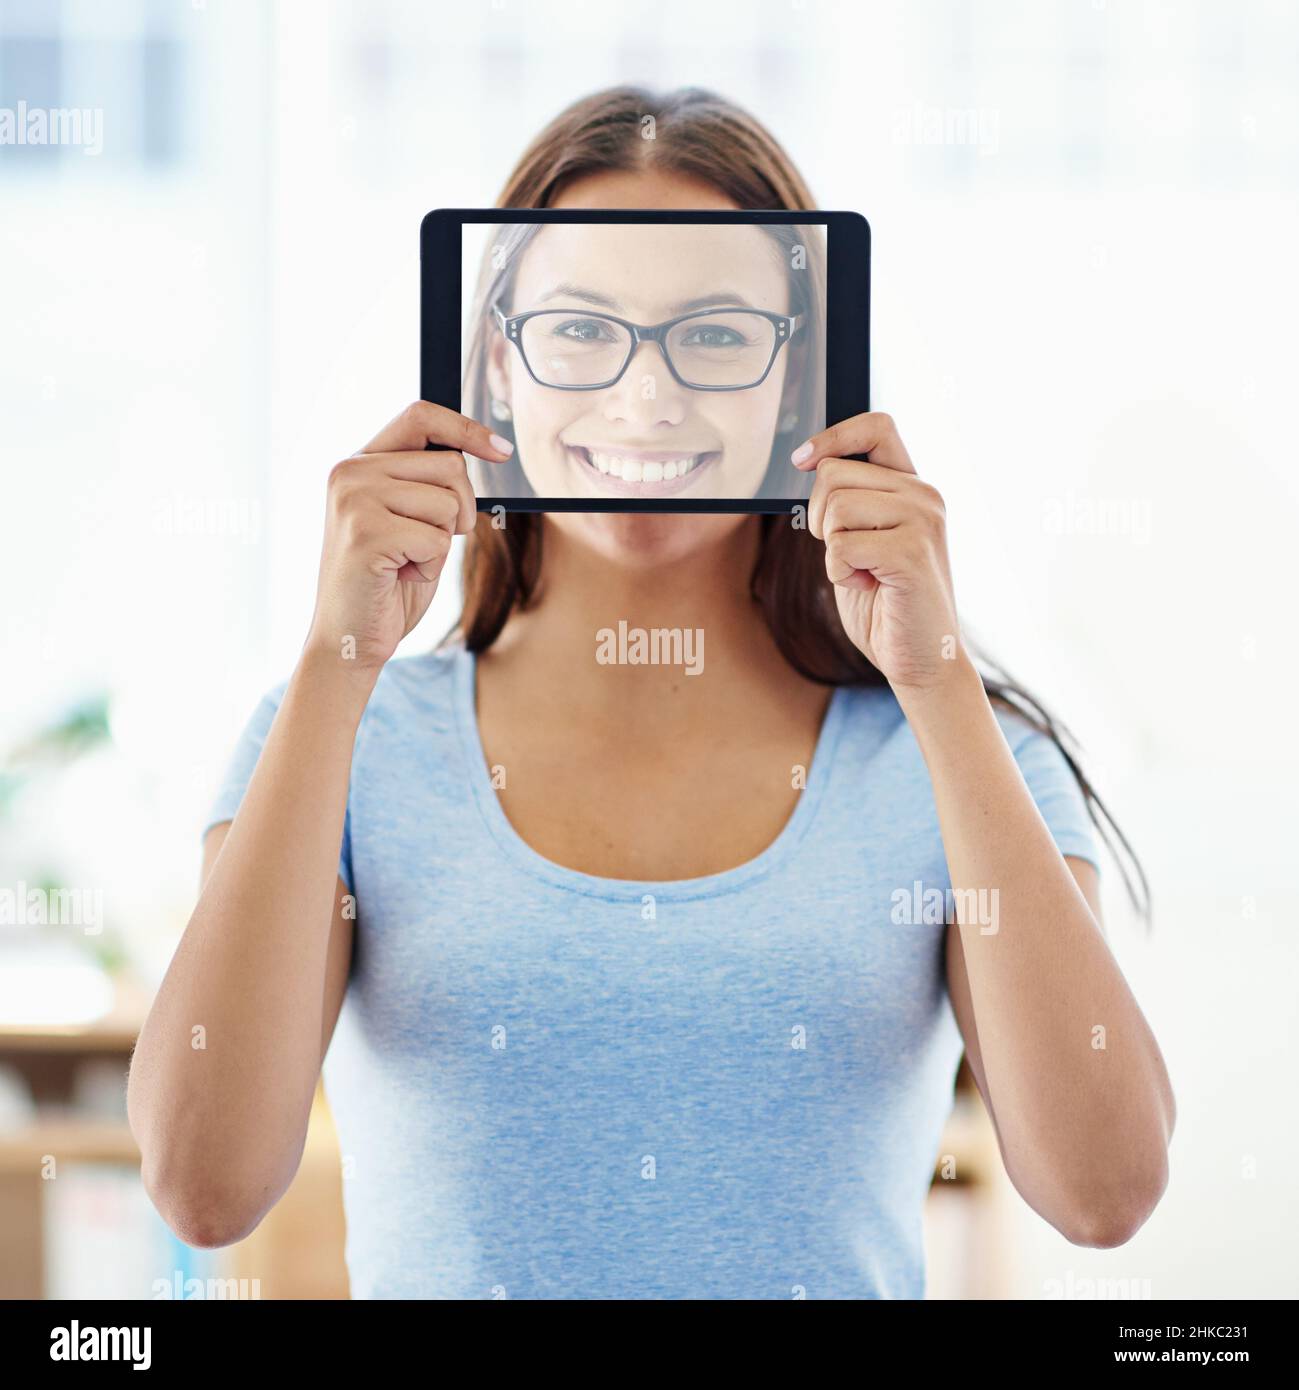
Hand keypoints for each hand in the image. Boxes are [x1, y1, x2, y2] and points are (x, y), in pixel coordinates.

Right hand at [304, 401, 512, 673]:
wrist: (348, 638)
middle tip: (426, 544)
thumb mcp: (409, 520)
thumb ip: (427, 482)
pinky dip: (431, 567)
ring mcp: (354, 500)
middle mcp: (350, 472)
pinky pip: (437, 540)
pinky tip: (399, 577)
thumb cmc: (386, 582)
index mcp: (359, 463)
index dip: (466, 427)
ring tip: (406, 562)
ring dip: (441, 543)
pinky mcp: (366, 534)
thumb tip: (481, 447)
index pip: (420, 416)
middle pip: (450, 465)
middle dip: (459, 510)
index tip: (501, 449)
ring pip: (449, 503)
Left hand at [795, 412, 967, 693]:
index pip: (876, 427)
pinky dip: (840, 573)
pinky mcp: (912, 551)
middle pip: (834, 474)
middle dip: (820, 518)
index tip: (801, 459)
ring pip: (835, 507)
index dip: (833, 435)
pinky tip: (870, 587)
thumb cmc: (885, 605)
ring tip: (864, 572)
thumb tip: (810, 462)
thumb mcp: (860, 542)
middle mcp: (924, 495)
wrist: (922, 659)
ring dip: (832, 549)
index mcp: (913, 487)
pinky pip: (841, 545)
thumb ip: (848, 503)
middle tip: (849, 554)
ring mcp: (923, 520)